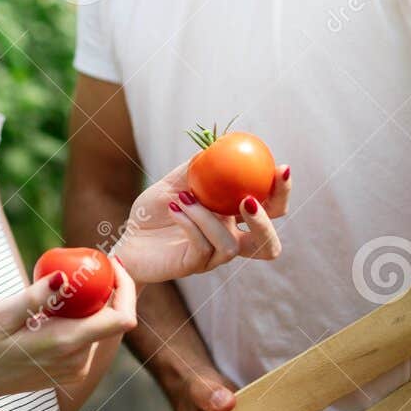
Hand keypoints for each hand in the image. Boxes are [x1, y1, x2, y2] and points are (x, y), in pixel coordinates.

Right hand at [0, 261, 138, 407]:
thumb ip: (33, 297)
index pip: (121, 318)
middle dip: (103, 290)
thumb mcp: (0, 314)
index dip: (125, 288)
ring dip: (86, 306)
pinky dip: (77, 321)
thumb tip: (63, 278)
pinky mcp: (70, 372)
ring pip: (97, 328)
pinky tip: (51, 311)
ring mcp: (76, 369)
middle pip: (111, 319)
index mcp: (66, 342)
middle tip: (80, 265)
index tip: (111, 264)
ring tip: (58, 289)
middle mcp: (78, 360)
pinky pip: (85, 340)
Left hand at [112, 161, 290, 285]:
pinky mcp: (195, 265)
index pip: (270, 208)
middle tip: (248, 200)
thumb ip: (197, 168)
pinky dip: (190, 223)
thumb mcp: (175, 183)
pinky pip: (204, 246)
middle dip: (266, 222)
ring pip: (231, 244)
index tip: (281, 168)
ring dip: (207, 217)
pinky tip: (175, 208)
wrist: (129, 238)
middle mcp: (230, 239)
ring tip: (183, 199)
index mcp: (233, 217)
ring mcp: (214, 256)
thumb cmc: (154, 211)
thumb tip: (219, 145)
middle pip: (268, 244)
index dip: (282, 191)